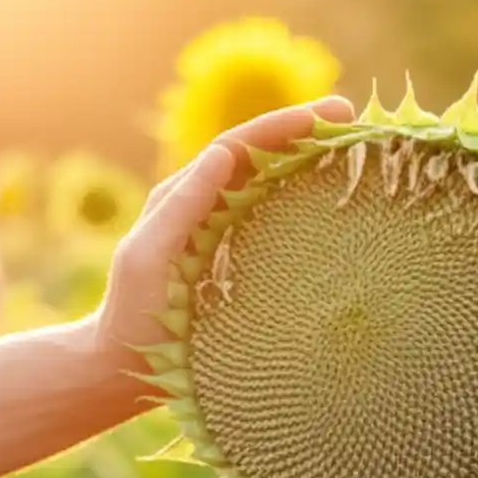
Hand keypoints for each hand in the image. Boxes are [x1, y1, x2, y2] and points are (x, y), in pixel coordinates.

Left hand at [91, 96, 354, 376]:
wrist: (123, 364)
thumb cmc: (132, 313)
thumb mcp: (148, 256)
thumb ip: (180, 206)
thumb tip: (225, 153)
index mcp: (184, 196)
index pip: (239, 146)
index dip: (283, 125)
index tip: (331, 113)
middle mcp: (205, 205)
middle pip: (259, 154)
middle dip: (303, 131)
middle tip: (354, 117)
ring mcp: (222, 232)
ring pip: (269, 182)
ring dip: (307, 160)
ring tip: (352, 148)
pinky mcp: (236, 260)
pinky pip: (273, 219)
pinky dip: (302, 201)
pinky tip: (331, 204)